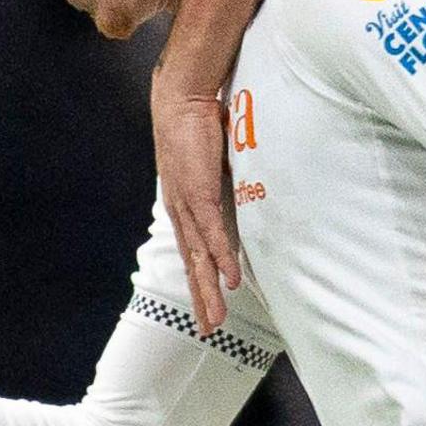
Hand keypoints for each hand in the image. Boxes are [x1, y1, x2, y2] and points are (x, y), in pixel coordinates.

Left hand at [151, 70, 246, 330]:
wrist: (181, 95)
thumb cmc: (198, 121)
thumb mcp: (213, 159)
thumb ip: (224, 179)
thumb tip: (243, 185)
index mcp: (183, 204)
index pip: (192, 250)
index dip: (199, 280)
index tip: (207, 305)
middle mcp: (182, 209)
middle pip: (192, 263)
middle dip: (201, 299)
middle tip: (208, 331)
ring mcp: (189, 202)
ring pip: (199, 256)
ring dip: (209, 290)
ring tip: (217, 319)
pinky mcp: (199, 191)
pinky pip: (213, 232)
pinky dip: (221, 257)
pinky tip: (229, 280)